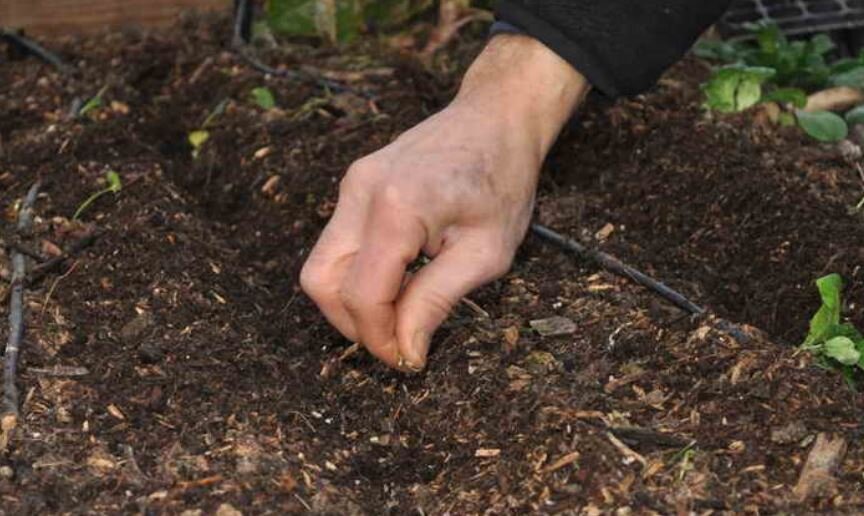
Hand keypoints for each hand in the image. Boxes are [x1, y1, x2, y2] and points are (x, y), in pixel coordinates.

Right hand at [301, 35, 588, 370]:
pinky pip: (338, 242)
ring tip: (400, 311)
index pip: (362, 295)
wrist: (497, 118)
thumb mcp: (487, 253)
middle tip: (399, 342)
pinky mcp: (354, 183)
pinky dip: (359, 273)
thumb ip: (436, 301)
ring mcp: (351, 183)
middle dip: (355, 325)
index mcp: (397, 207)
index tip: (409, 360)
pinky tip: (399, 279)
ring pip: (322, 264)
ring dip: (352, 301)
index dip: (380, 339)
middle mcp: (360, 191)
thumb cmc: (503, 181)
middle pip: (322, 282)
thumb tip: (406, 351)